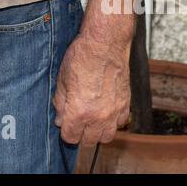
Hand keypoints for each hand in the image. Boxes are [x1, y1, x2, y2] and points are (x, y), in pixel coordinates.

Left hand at [52, 33, 131, 147]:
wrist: (105, 44)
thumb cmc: (81, 58)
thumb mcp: (62, 80)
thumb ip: (60, 104)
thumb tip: (60, 120)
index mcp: (79, 112)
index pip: (71, 137)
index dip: (66, 131)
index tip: (65, 123)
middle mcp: (98, 117)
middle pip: (89, 141)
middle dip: (80, 133)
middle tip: (77, 121)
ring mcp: (114, 112)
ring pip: (107, 136)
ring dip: (98, 131)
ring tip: (92, 119)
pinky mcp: (126, 104)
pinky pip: (121, 123)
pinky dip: (113, 122)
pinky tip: (106, 110)